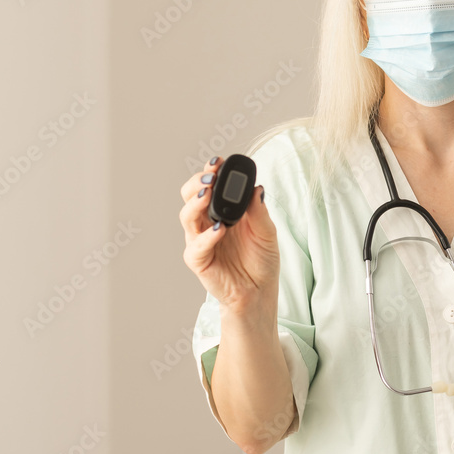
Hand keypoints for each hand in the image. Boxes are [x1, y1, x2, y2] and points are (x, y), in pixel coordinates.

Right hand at [179, 156, 280, 312]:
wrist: (259, 291)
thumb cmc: (260, 259)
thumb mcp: (267, 231)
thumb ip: (259, 210)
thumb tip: (256, 188)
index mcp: (222, 211)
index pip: (209, 186)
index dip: (210, 172)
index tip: (219, 162)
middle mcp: (206, 222)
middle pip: (190, 196)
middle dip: (197, 183)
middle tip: (211, 177)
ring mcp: (200, 241)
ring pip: (187, 216)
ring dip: (196, 204)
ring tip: (208, 195)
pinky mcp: (198, 260)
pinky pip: (196, 246)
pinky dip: (206, 236)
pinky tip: (219, 229)